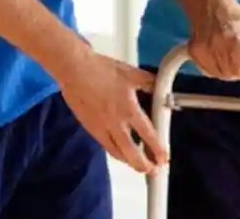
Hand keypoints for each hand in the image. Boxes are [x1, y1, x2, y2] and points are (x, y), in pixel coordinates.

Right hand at [55, 49, 168, 173]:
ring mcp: (101, 128)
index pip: (148, 135)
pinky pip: (105, 145)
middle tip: (152, 170)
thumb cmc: (102, 70)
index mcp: (129, 109)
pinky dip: (115, 152)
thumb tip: (160, 87)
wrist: (75, 71)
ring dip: (129, 161)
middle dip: (143, 165)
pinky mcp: (90, 128)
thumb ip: (149, 83)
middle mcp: (115, 123)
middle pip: (131, 152)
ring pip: (116, 153)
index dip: (158, 149)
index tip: (164, 158)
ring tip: (138, 165)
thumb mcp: (132, 74)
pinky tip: (120, 152)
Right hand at [188, 2, 239, 82]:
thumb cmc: (234, 18)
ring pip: (218, 75)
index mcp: (235, 40)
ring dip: (226, 72)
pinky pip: (206, 71)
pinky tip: (218, 59)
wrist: (211, 6)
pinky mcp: (194, 52)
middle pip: (230, 75)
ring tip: (229, 60)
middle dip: (238, 72)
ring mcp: (203, 50)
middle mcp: (217, 46)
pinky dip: (213, 69)